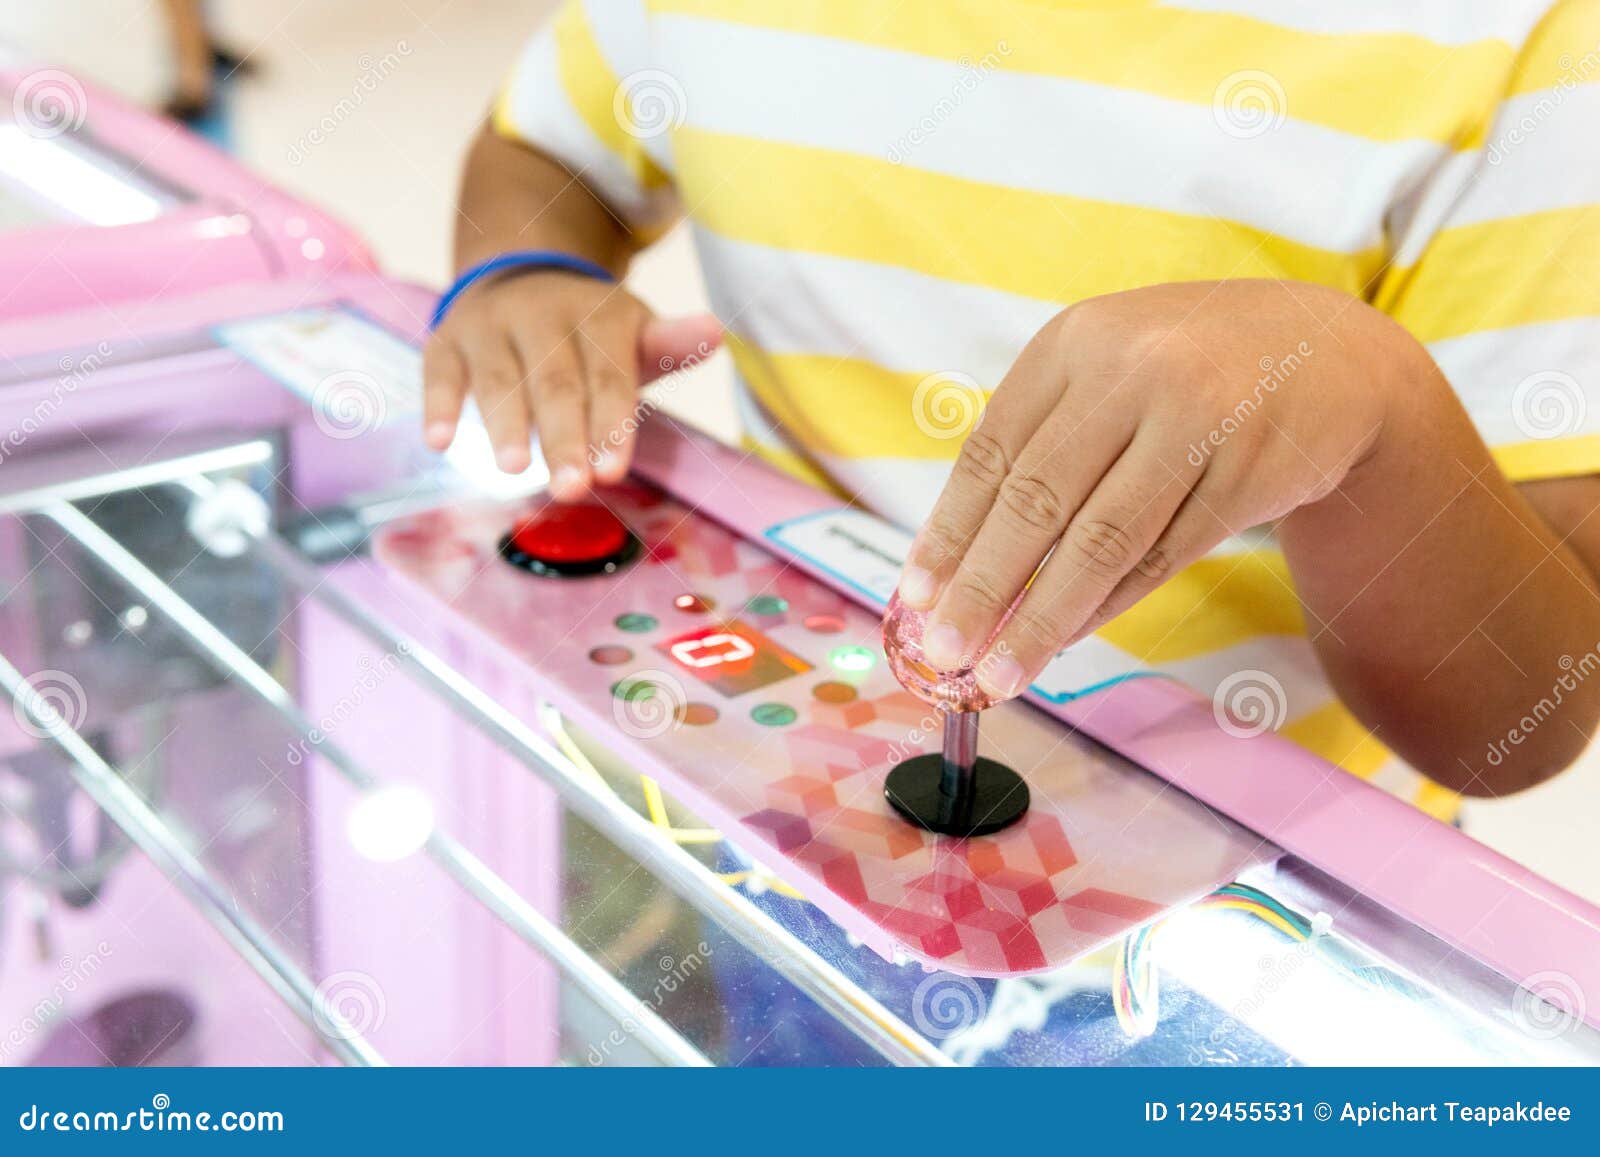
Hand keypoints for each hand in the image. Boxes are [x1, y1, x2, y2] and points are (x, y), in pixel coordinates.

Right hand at [423, 269, 721, 495]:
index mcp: (599, 316)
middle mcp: (543, 313)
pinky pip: (439, 371)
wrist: (520, 276)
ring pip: (498, 377)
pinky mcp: (447, 339)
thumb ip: (668, 345)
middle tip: (570, 488)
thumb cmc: (587, 334)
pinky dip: (439, 405)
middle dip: (564, 436)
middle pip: (555, 381)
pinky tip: (441, 442)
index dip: (611, 423)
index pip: (609, 375)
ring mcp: (491, 324)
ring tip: (514, 469)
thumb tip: (716, 331)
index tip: (612, 472)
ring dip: (506, 424)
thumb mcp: (632, 335)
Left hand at [897, 280, 1412, 700]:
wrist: (1327, 353)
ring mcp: (1197, 420)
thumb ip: (1038, 449)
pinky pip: (1161, 556)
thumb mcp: (1104, 372)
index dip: (948, 533)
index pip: (991, 453)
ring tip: (999, 675)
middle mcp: (1132, 370)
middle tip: (943, 654)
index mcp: (1075, 341)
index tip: (914, 598)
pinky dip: (1107, 605)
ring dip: (1043, 620)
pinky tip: (1068, 638)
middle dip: (982, 588)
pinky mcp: (1248, 473)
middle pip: (1037, 500)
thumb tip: (959, 570)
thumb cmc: (1183, 373)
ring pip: (1101, 541)